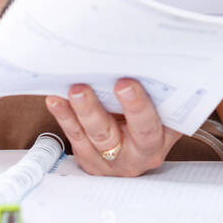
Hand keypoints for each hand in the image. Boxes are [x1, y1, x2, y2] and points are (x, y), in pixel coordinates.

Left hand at [45, 79, 181, 176]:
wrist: (139, 152)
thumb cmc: (154, 121)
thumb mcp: (165, 112)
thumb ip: (160, 95)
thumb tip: (148, 62)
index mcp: (159, 140)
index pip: (149, 124)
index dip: (138, 106)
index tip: (126, 83)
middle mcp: (136, 155)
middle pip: (115, 134)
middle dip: (98, 110)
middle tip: (86, 87)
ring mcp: (111, 160)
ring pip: (94, 135)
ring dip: (82, 111)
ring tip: (73, 90)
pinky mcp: (90, 160)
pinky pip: (76, 136)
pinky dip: (65, 116)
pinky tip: (57, 99)